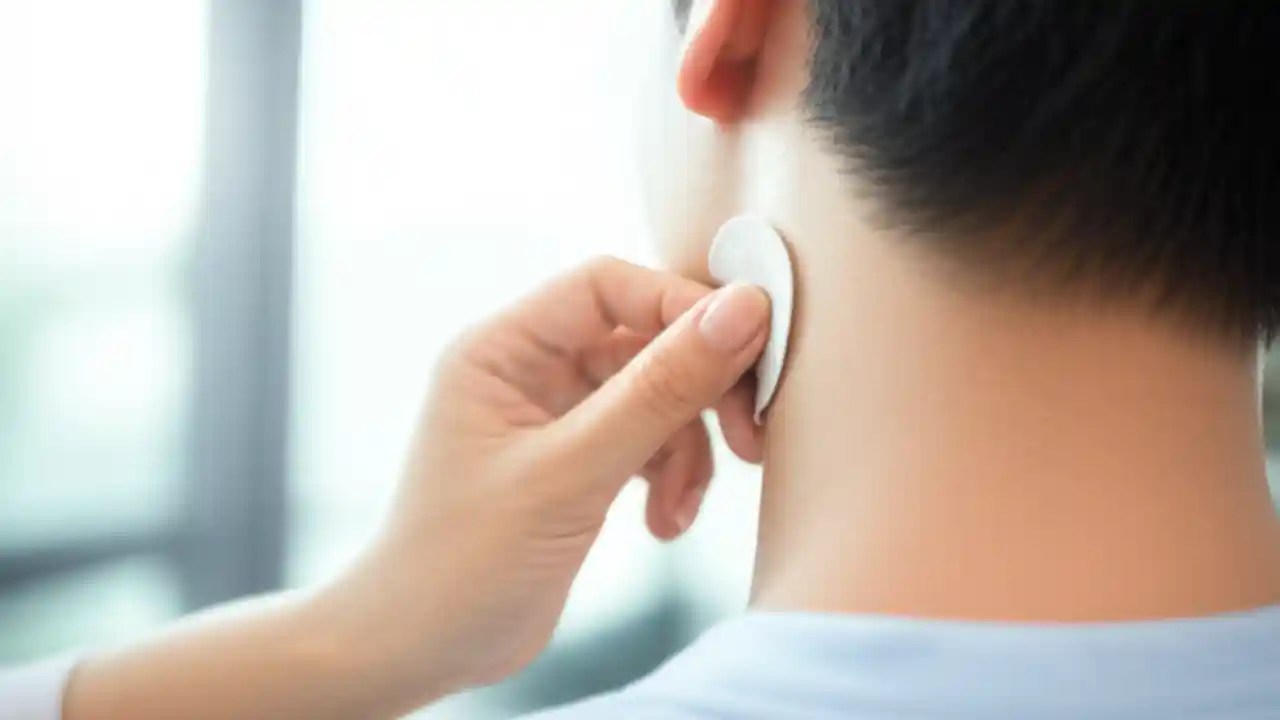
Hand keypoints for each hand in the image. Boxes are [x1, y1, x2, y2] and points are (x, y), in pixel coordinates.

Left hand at [315, 257, 769, 710]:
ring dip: (687, 451)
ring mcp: (554, 417)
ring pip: (657, 397)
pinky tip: (664, 525)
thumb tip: (742, 311)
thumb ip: (658, 391)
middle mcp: (528, 370)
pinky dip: (671, 479)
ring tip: (678, 511)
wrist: (419, 652)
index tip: (749, 346)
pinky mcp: (577, 462)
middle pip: (644, 340)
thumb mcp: (570, 473)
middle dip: (699, 389)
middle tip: (748, 436)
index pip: (607, 286)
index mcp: (502, 348)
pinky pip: (649, 443)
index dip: (681, 305)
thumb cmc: (461, 562)